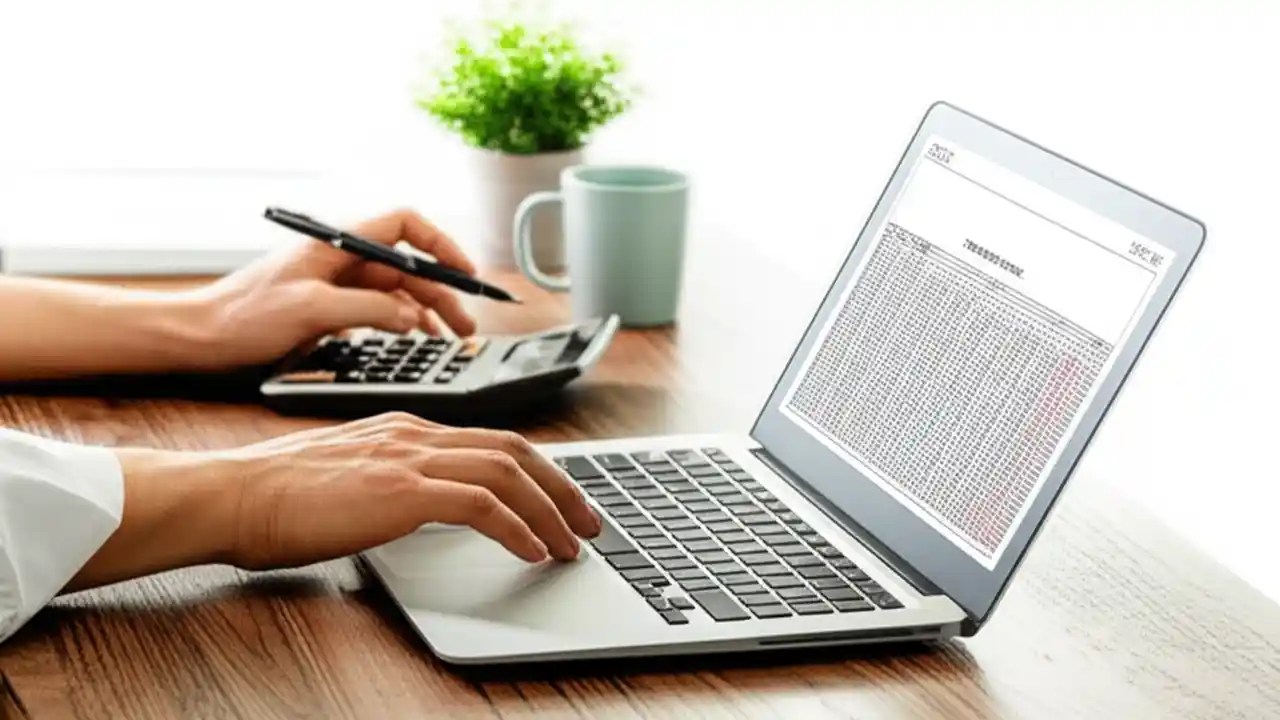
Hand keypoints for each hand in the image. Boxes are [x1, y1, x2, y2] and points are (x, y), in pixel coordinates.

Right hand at [70, 413, 601, 591]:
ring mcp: (407, 457)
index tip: (561, 500)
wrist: (231, 495)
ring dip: (550, 511)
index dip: (538, 470)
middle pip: (514, 449)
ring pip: (507, 472)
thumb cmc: (276, 496)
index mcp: (405, 429)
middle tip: (588, 523)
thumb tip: (426, 508)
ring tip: (570, 545)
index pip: (492, 441)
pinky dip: (515, 527)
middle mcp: (414, 434)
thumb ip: (393, 484)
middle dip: (562, 488)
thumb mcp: (350, 480)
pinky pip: (479, 505)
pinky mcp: (398, 490)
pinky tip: (530, 552)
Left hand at [188, 208, 479, 369]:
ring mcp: (337, 283)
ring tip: (450, 336)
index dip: (440, 244)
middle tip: (466, 322)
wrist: (201, 337)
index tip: (464, 272)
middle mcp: (342, 257)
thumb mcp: (312, 310)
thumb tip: (411, 315)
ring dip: (425, 311)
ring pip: (396, 291)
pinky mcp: (330, 308)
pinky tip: (415, 340)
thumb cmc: (243, 316)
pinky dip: (400, 323)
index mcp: (337, 243)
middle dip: (442, 291)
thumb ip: (368, 308)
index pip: (404, 224)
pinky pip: (377, 310)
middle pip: (407, 264)